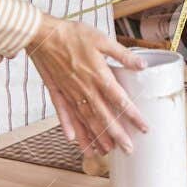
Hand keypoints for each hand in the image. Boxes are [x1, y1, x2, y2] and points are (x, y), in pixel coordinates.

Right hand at [26, 15, 148, 154]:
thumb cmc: (72, 34)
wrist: (42, 34)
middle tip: (128, 150)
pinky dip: (68, 126)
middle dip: (116, 135)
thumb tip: (142, 65)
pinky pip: (63, 113)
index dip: (133, 115)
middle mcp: (84, 88)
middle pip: (103, 116)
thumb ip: (123, 54)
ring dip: (94, 136)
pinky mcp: (56, 91)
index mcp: (98, 75)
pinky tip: (73, 139)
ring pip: (84, 119)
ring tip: (104, 152)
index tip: (144, 128)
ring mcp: (69, 92)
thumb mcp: (102, 39)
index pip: (119, 100)